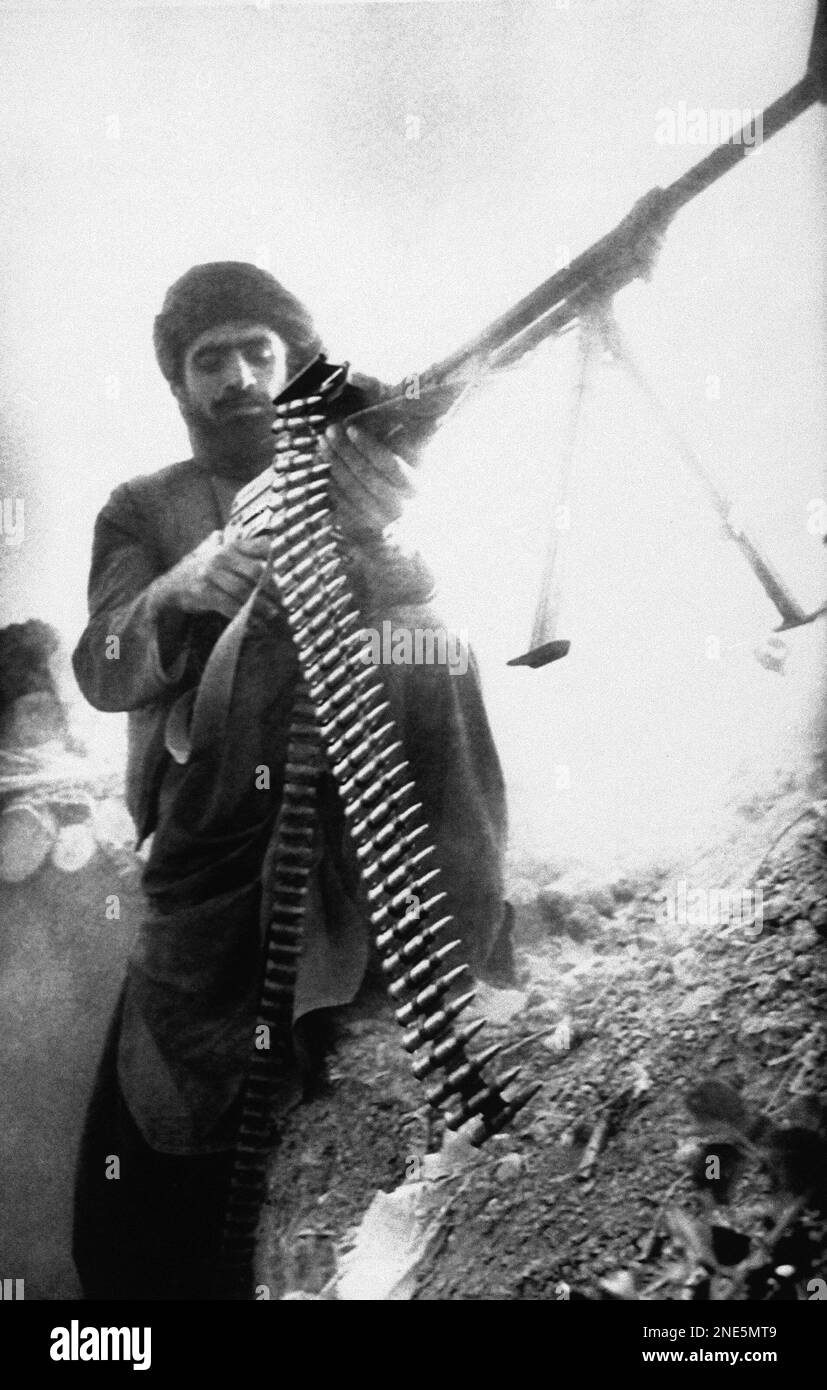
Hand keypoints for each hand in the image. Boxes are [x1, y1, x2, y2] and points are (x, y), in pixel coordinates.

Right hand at [152, 530, 274, 621]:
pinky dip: (245, 618)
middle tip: (283, 601)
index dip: (279, 558)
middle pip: (255, 571)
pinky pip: (230, 607)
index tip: (291, 572)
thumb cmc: (203, 570)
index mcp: (230, 545)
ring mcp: (211, 574)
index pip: (261, 546)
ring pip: (244, 591)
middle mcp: (221, 556)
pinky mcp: (203, 592)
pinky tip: (255, 625)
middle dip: (272, 589)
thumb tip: (275, 546)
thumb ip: (243, 550)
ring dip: (261, 606)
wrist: (170, 586)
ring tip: (272, 615)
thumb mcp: (220, 553)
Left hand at [320, 424, 416, 538]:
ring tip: (324, 445)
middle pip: (366, 474)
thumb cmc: (410, 496)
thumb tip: (401, 426)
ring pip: (351, 489)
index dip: (368, 446)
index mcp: (415, 489)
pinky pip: (343, 504)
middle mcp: (399, 506)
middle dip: (345, 450)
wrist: (410, 543)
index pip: (389, 463)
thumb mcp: (416, 474)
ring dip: (334, 464)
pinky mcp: (364, 530)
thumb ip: (406, 450)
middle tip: (330, 432)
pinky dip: (333, 486)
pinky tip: (327, 470)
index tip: (351, 429)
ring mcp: (380, 521)